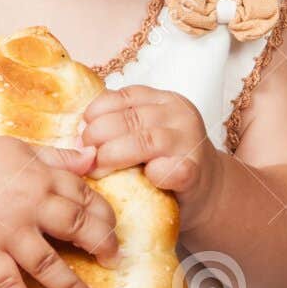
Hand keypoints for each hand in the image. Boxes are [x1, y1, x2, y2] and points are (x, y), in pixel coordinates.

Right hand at [0, 135, 119, 287]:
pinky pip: (7, 283)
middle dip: (100, 246)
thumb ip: (58, 157)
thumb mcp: (20, 149)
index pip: (84, 196)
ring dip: (72, 287)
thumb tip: (93, 157)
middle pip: (75, 227)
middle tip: (113, 262)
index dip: (104, 215)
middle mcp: (28, 205)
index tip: (113, 229)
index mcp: (39, 177)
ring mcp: (6, 232)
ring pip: (47, 263)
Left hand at [81, 85, 219, 212]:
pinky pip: (172, 169)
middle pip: (130, 118)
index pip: (124, 96)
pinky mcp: (195, 171)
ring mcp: (190, 142)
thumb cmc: (166, 162)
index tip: (81, 128)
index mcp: (163, 101)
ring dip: (114, 155)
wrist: (208, 191)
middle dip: (98, 135)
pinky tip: (142, 178)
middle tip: (83, 153)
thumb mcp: (145, 133)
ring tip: (96, 168)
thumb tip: (78, 130)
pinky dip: (154, 173)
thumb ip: (120, 126)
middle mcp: (179, 115)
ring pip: (145, 141)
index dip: (97, 111)